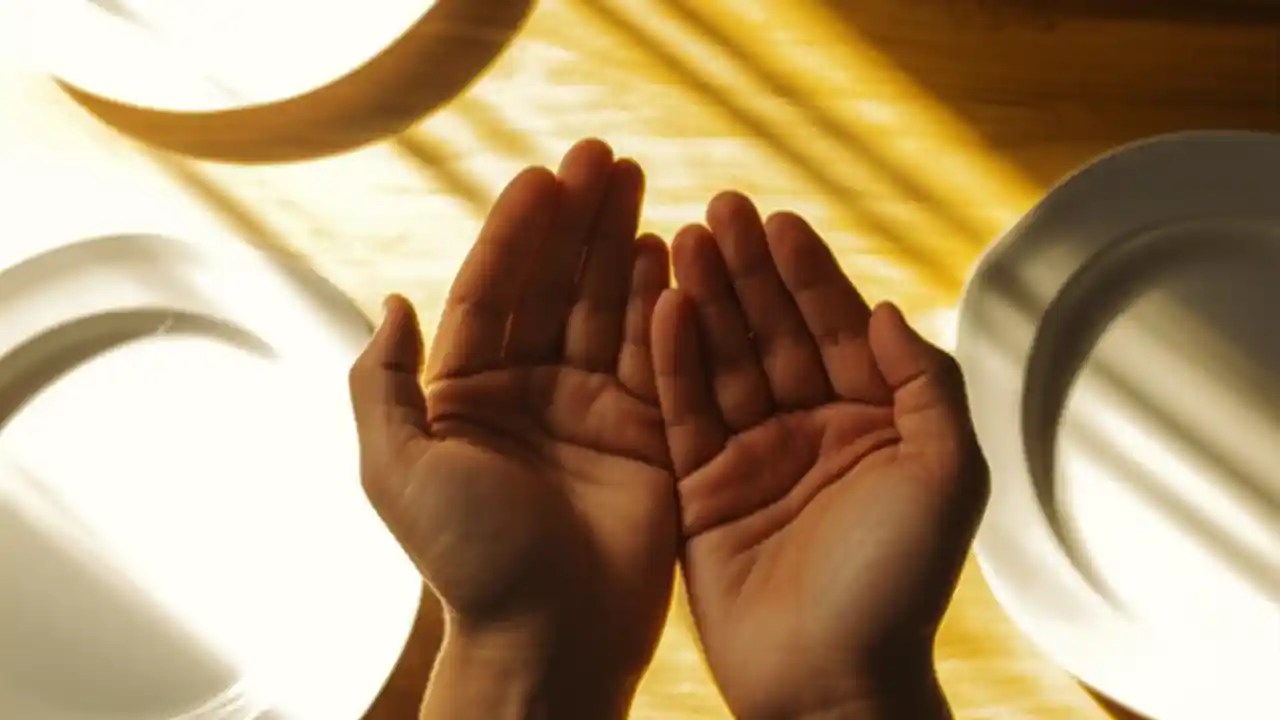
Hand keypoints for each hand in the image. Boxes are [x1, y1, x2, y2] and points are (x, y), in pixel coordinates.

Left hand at [348, 140, 675, 718]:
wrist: (549, 638)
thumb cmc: (468, 561)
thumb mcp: (395, 468)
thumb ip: (383, 383)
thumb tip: (393, 302)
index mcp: (466, 395)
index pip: (492, 292)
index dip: (515, 232)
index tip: (542, 177)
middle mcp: (529, 393)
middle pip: (554, 286)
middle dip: (576, 220)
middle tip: (603, 156)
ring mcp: (591, 410)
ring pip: (607, 308)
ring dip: (621, 244)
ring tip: (639, 182)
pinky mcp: (647, 434)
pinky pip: (657, 355)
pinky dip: (664, 303)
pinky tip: (671, 251)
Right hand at [651, 193, 988, 719]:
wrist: (830, 683)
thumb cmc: (898, 587)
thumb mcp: (947, 477)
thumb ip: (929, 386)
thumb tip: (887, 309)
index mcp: (873, 421)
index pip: (835, 328)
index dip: (809, 273)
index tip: (779, 219)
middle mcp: (811, 428)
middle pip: (773, 332)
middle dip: (748, 272)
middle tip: (718, 211)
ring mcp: (753, 456)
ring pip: (723, 362)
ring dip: (704, 301)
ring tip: (678, 241)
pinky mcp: (701, 486)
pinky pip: (682, 413)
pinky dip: (671, 363)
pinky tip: (663, 310)